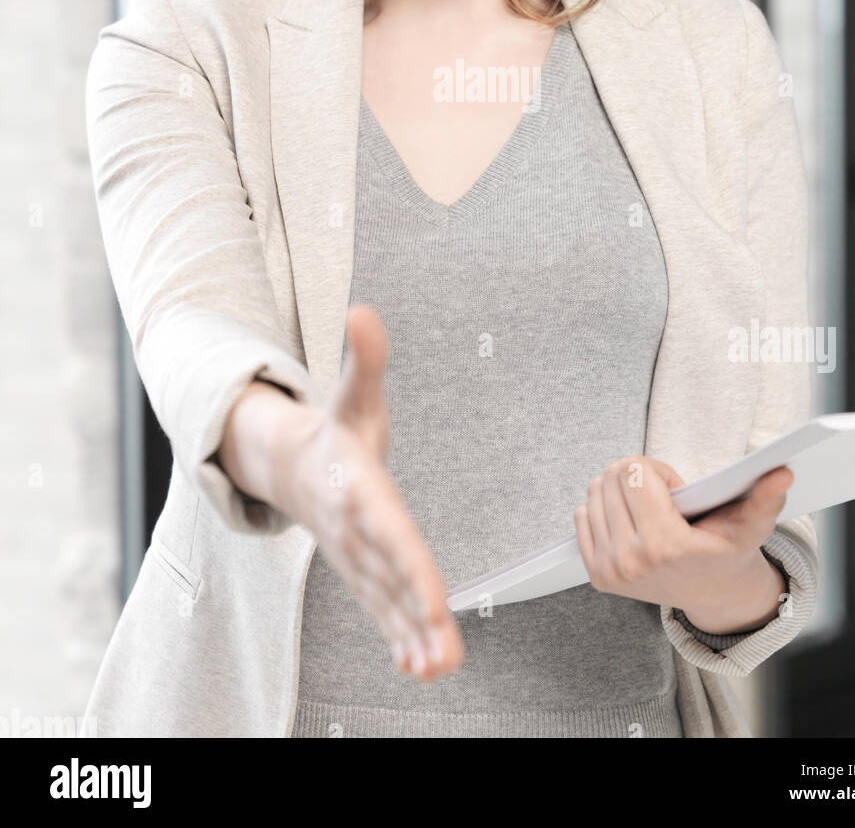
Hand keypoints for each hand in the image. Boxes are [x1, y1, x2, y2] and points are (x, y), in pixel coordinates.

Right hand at [285, 303, 464, 682]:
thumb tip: (363, 310)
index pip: (389, 530)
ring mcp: (355, 557)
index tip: (434, 602)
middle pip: (389, 577)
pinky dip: (400, 638)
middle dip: (415, 617)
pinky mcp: (361, 572)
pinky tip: (423, 666)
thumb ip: (366, 356)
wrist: (285, 465)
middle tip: (444, 656)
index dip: (411, 567)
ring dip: (411, 638)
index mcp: (356, 487)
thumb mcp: (354, 392)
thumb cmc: (333, 430)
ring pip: (385, 602)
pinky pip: (380, 610)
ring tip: (439, 670)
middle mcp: (354, 530)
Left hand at [573, 456, 791, 615]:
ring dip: (621, 491)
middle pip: (611, 476)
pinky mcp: (597, 575)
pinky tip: (632, 522)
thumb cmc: (727, 553)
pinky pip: (582, 515)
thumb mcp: (751, 527)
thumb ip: (766, 498)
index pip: (634, 471)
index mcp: (664, 545)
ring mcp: (610, 571)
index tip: (677, 490)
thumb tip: (782, 472)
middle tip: (664, 499)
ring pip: (594, 492)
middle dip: (639, 476)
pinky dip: (603, 509)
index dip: (659, 470)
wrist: (711, 597)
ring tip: (650, 510)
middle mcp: (631, 561)